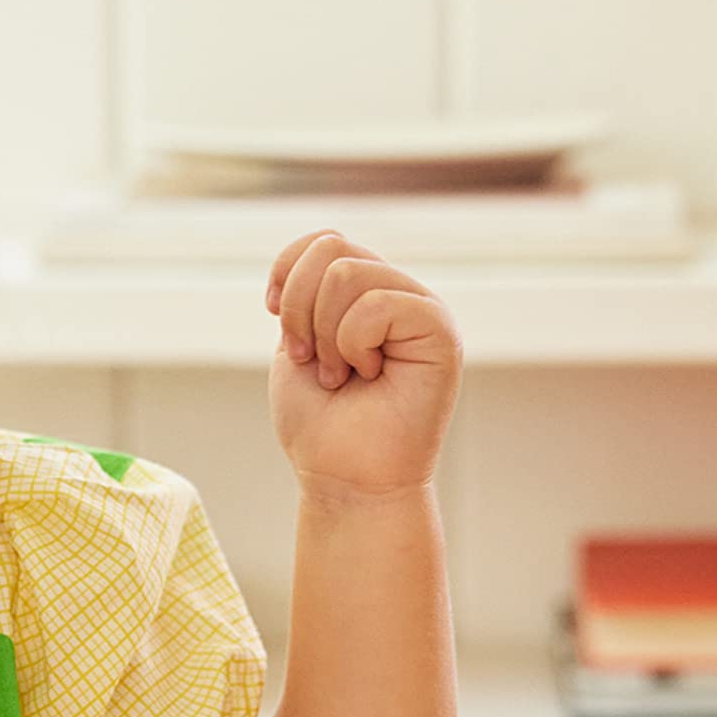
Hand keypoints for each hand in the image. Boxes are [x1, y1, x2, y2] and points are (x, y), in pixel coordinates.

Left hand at [265, 231, 462, 498]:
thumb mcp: (299, 340)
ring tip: (341, 374)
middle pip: (330, 248)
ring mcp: (422, 308)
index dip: (285, 272)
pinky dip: (352, 345)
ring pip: (346, 274)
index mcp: (367, 292)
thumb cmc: (320, 421)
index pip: (322, 239)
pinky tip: (368, 376)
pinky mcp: (440, 331)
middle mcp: (399, 292)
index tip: (276, 317)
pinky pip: (376, 305)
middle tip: (313, 361)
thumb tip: (320, 244)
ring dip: (324, 335)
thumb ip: (310, 289)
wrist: (344, 477)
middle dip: (299, 310)